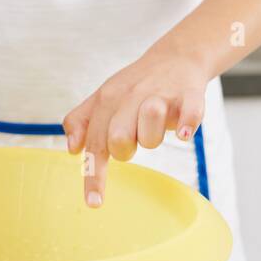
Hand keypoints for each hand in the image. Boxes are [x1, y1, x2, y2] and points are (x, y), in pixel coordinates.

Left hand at [63, 43, 210, 208]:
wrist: (175, 57)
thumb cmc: (135, 85)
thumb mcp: (102, 98)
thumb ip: (82, 121)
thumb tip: (71, 149)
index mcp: (107, 100)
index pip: (95, 143)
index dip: (94, 176)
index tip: (93, 204)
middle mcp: (131, 97)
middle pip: (118, 141)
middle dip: (126, 151)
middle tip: (135, 136)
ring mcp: (161, 96)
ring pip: (150, 133)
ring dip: (153, 138)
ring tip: (158, 124)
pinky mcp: (189, 95)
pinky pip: (188, 115)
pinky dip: (186, 126)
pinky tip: (183, 133)